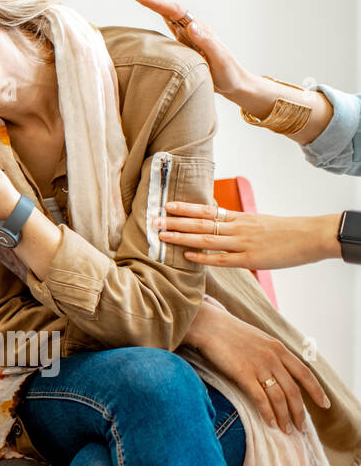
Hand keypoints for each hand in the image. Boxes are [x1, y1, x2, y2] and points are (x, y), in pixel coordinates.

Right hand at [129, 0, 250, 96]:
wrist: (235, 82)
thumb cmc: (228, 72)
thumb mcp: (219, 58)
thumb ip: (206, 40)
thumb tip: (191, 24)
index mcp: (198, 29)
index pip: (175, 12)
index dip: (157, 4)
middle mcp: (192, 28)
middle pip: (170, 9)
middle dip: (151, 0)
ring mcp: (189, 34)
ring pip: (168, 14)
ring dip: (155, 3)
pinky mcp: (186, 42)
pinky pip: (171, 24)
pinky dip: (162, 15)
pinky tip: (157, 10)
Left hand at [158, 201, 341, 269]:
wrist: (311, 236)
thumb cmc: (285, 230)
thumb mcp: (258, 221)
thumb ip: (237, 223)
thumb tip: (218, 223)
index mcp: (240, 218)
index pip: (207, 211)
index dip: (186, 208)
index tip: (167, 205)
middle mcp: (238, 228)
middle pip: (200, 223)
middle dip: (175, 222)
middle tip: (153, 220)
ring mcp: (243, 243)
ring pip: (206, 239)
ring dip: (182, 237)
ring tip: (162, 235)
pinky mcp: (251, 259)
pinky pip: (222, 259)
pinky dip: (204, 257)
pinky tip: (187, 256)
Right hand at [183, 298, 329, 432]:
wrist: (207, 325)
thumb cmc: (228, 332)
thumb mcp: (258, 338)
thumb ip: (271, 353)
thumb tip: (278, 371)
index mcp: (278, 348)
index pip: (305, 373)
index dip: (316, 391)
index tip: (324, 404)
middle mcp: (273, 358)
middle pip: (293, 391)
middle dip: (299, 412)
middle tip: (301, 428)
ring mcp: (259, 366)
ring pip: (279, 397)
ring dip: (284, 417)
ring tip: (286, 430)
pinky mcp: (243, 374)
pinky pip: (260, 398)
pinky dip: (268, 413)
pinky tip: (270, 423)